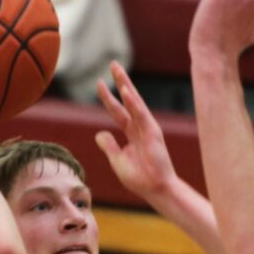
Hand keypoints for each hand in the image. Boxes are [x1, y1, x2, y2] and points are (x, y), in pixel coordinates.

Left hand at [94, 62, 177, 201]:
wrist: (155, 189)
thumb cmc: (139, 178)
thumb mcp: (117, 160)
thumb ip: (109, 145)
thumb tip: (99, 133)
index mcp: (131, 133)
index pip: (117, 111)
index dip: (108, 98)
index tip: (100, 83)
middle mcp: (139, 127)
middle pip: (127, 100)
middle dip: (120, 81)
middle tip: (113, 64)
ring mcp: (147, 128)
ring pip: (134, 102)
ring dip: (126, 85)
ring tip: (117, 69)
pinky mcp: (153, 132)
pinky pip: (141, 114)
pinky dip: (133, 102)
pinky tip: (126, 90)